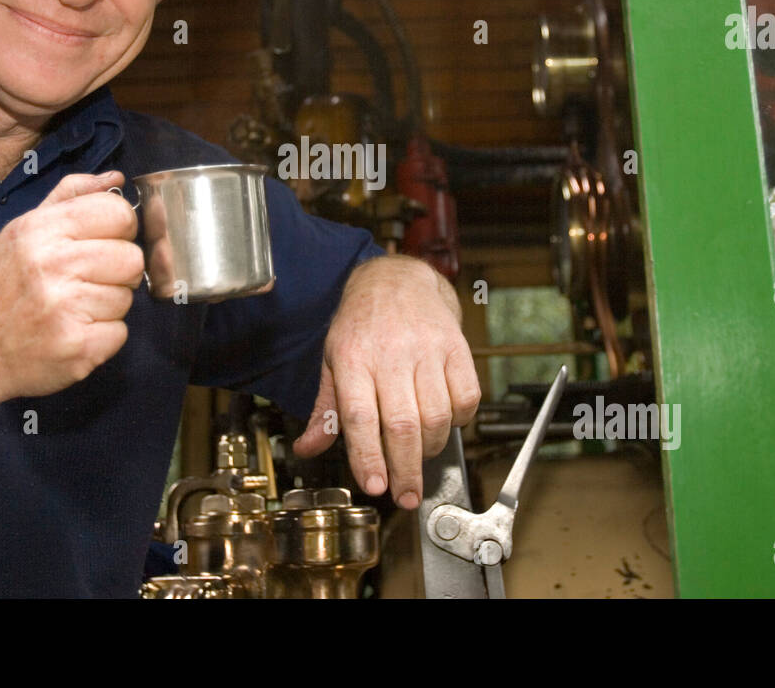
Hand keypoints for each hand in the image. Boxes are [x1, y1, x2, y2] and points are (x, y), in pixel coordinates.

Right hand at [0, 170, 142, 403]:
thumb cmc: (8, 283)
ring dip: (109, 305)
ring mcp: (65, 309)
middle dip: (118, 270)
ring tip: (76, 307)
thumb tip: (116, 178)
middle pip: (132, 258)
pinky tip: (75, 330)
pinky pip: (121, 332)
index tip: (105, 240)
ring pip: (127, 297)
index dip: (120, 228)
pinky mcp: (78, 346)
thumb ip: (72, 196)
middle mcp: (53, 266)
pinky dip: (104, 336)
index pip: (119, 213)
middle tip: (88, 280)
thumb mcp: (28, 227)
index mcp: (42, 230)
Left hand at [292, 255, 480, 508]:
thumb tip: (308, 448)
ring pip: (436, 416)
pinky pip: (466, 397)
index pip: (360, 416)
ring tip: (419, 456)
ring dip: (430, 449)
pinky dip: (458, 420)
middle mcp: (391, 353)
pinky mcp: (456, 347)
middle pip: (402, 424)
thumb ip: (325, 409)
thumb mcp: (332, 360)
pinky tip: (444, 423)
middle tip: (406, 495)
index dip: (368, 456)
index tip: (375, 486)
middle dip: (405, 469)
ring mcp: (427, 349)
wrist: (397, 280)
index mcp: (353, 358)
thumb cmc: (362, 324)